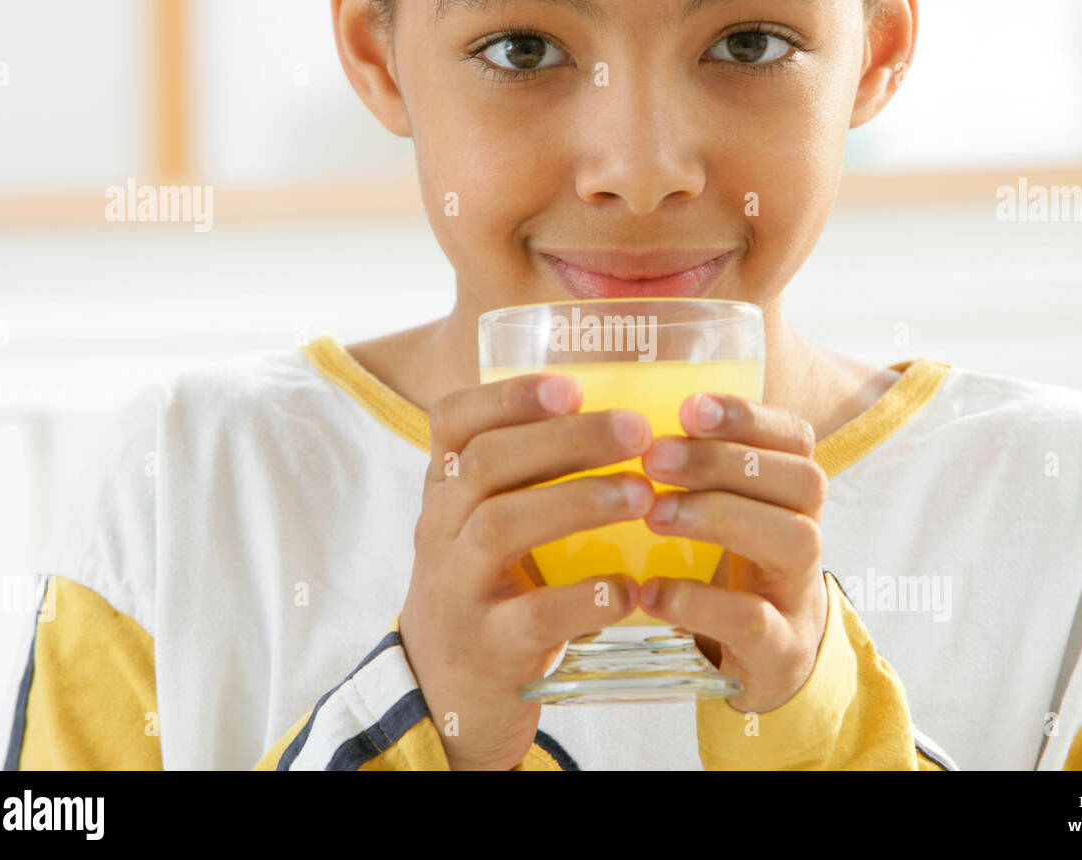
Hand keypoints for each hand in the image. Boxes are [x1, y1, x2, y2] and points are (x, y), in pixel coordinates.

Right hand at [399, 372, 653, 769]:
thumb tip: (630, 410)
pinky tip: (629, 587)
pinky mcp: (486, 650)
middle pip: (488, 464)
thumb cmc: (490, 589)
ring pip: (501, 527)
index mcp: (445, 491)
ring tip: (642, 495)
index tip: (572, 386)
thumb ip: (530, 476)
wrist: (444, 695)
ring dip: (579, 502)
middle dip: (567, 439)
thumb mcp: (487, 526)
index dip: (508, 396)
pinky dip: (586, 597)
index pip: (452, 422)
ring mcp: (456, 590)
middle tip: (638, 431)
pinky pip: (532, 617)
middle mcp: (439, 531)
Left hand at [637, 393, 827, 713]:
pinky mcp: (780, 652)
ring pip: (794, 540)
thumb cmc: (718, 570)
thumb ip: (681, 468)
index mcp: (789, 493)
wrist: (754, 662)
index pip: (794, 437)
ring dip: (720, 517)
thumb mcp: (709, 511)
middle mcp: (807, 534)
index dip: (748, 416)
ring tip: (654, 515)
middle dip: (724, 461)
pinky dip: (698, 601)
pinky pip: (754, 620)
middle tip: (655, 457)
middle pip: (802, 480)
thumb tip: (611, 416)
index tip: (688, 407)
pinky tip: (648, 591)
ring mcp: (798, 594)